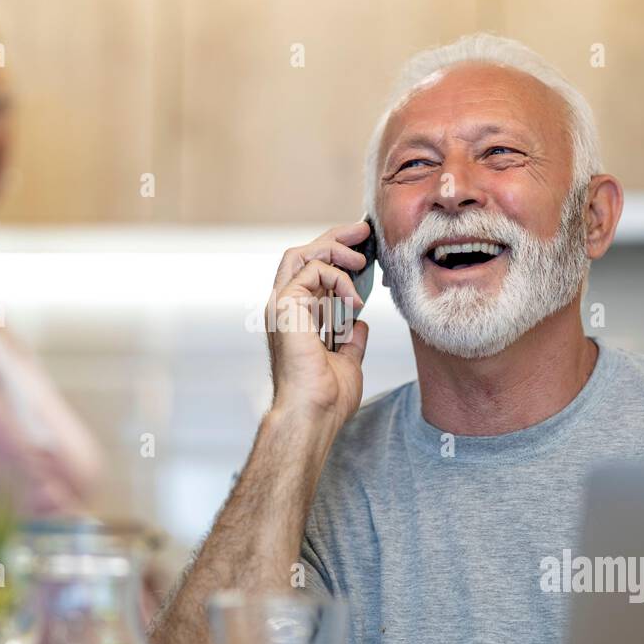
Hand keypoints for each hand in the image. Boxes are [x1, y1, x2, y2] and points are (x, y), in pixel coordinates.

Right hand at [266, 221, 370, 424]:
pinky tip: (354, 301)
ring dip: (334, 249)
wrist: (313, 414)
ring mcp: (281, 306)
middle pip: (301, 255)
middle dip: (333, 238)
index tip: (362, 249)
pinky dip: (339, 278)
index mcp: (295, 320)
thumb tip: (359, 325)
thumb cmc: (325, 398)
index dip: (334, 256)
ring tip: (360, 257)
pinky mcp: (285, 305)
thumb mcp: (347, 361)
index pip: (309, 274)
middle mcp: (284, 309)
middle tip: (362, 230)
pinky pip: (313, 270)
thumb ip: (350, 340)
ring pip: (301, 254)